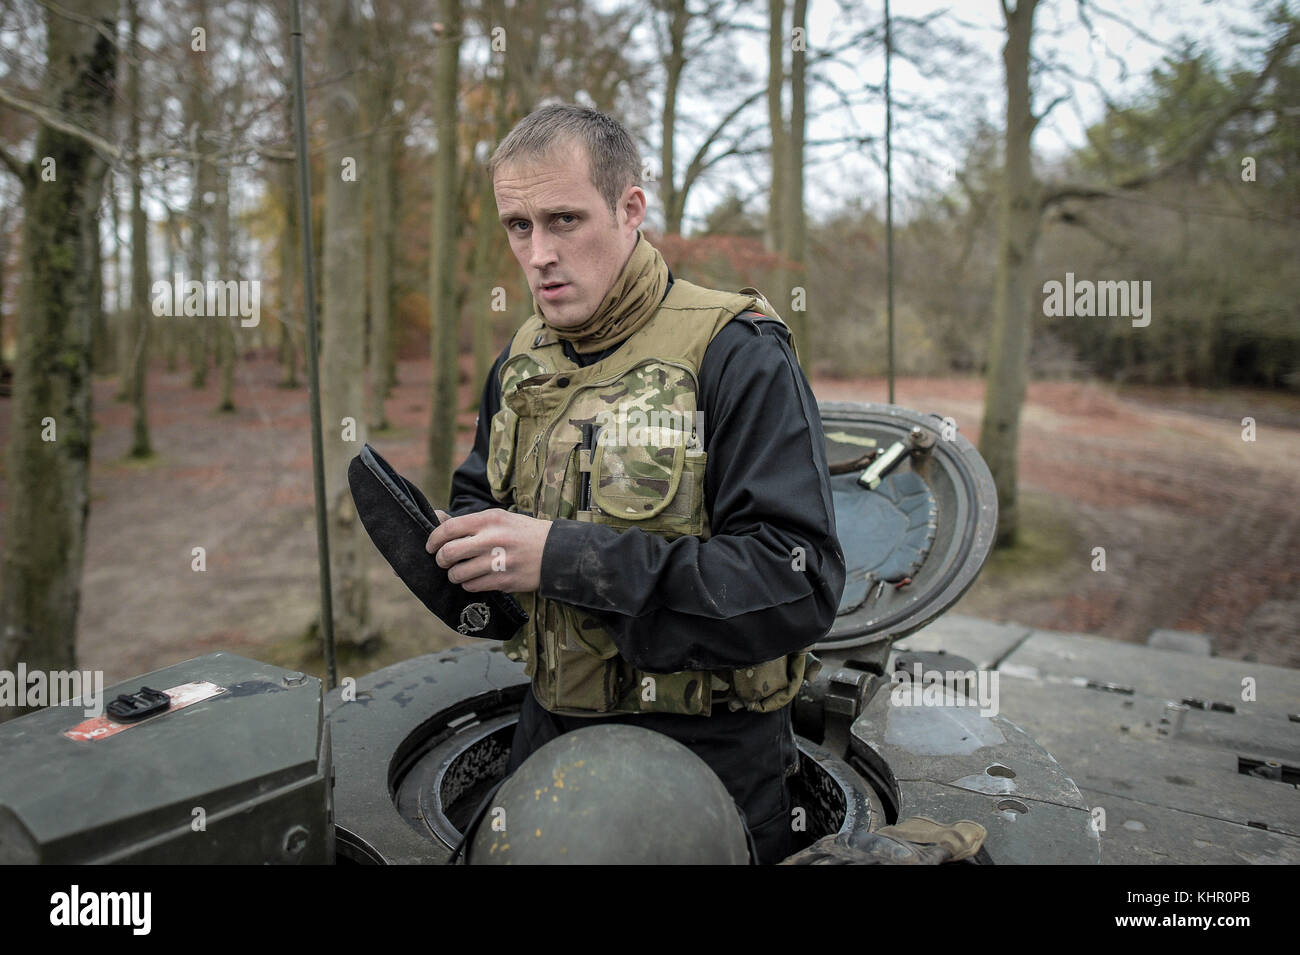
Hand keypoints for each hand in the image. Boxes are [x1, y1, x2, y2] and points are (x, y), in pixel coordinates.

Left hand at [426, 508, 552, 593]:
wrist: (556, 551)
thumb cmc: (522, 533)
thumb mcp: (499, 518)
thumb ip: (468, 522)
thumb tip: (436, 518)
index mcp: (489, 519)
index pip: (449, 529)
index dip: (433, 539)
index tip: (431, 546)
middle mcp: (492, 539)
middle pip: (449, 553)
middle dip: (440, 560)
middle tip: (444, 561)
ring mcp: (498, 562)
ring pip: (458, 574)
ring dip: (454, 575)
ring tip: (460, 572)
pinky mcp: (504, 581)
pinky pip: (473, 586)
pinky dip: (469, 584)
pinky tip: (476, 578)